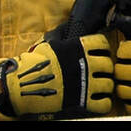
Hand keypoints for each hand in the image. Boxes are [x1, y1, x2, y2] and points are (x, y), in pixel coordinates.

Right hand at [0, 33, 114, 118]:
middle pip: (108, 64)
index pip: (102, 43)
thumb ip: (62, 37)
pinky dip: (103, 104)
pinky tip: (97, 102)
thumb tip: (65, 27)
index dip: (103, 49)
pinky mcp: (83, 102)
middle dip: (105, 68)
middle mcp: (85, 64)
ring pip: (109, 84)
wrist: (22, 86)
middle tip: (100, 72)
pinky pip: (104, 103)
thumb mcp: (49, 44)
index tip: (100, 53)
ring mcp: (85, 83)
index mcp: (78, 48)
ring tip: (99, 87)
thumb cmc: (34, 64)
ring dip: (105, 86)